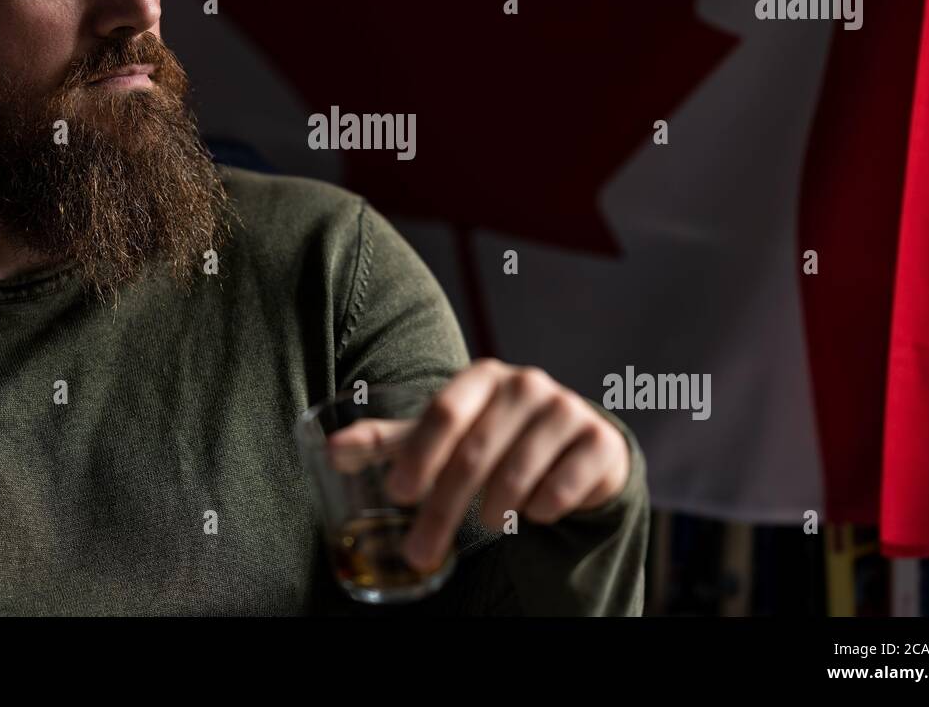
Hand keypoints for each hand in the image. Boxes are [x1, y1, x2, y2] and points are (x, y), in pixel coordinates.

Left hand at [376, 359, 629, 571]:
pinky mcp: (599, 440)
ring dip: (494, 509)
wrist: (572, 442)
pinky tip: (533, 512)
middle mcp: (526, 384)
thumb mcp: (442, 435)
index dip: (420, 454)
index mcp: (483, 376)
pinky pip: (563, 485)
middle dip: (442, 508)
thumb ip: (390, 442)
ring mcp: (566, 409)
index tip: (397, 494)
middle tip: (419, 551)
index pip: (444, 413)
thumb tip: (330, 451)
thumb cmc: (492, 435)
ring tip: (486, 523)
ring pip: (518, 473)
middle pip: (475, 454)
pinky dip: (542, 507)